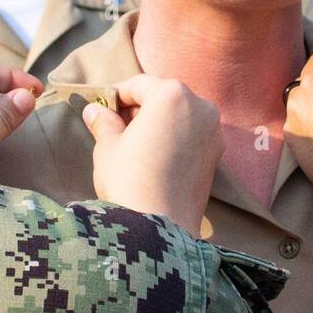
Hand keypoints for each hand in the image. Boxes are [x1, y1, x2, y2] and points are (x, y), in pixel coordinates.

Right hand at [81, 74, 222, 235]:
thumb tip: (95, 110)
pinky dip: (174, 137)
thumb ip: (104, 122)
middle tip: (115, 125)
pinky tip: (154, 156)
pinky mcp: (217, 154)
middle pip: (164, 96)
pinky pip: (192, 135)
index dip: (116, 95)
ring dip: (158, 122)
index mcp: (173, 95)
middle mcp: (201, 106)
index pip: (139, 84)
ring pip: (180, 115)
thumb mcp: (108, 147)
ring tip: (133, 144)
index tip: (101, 107)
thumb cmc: (130, 180)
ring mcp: (214, 131)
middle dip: (140, 107)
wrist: (160, 227)